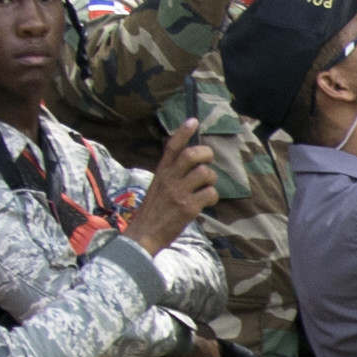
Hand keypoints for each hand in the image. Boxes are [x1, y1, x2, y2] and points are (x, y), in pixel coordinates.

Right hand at [125, 122, 217, 251]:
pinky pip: (210, 193)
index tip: (193, 121)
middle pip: (192, 155)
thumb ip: (170, 174)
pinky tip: (207, 202)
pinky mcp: (188, 208)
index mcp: (161, 173)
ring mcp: (179, 193)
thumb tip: (190, 162)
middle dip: (206, 154)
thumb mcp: (157, 187)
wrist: (144, 235)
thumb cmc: (152, 211)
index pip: (172, 147)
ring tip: (207, 187)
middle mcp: (169, 180)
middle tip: (208, 161)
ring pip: (205, 173)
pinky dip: (212, 196)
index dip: (183, 132)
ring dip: (211, 179)